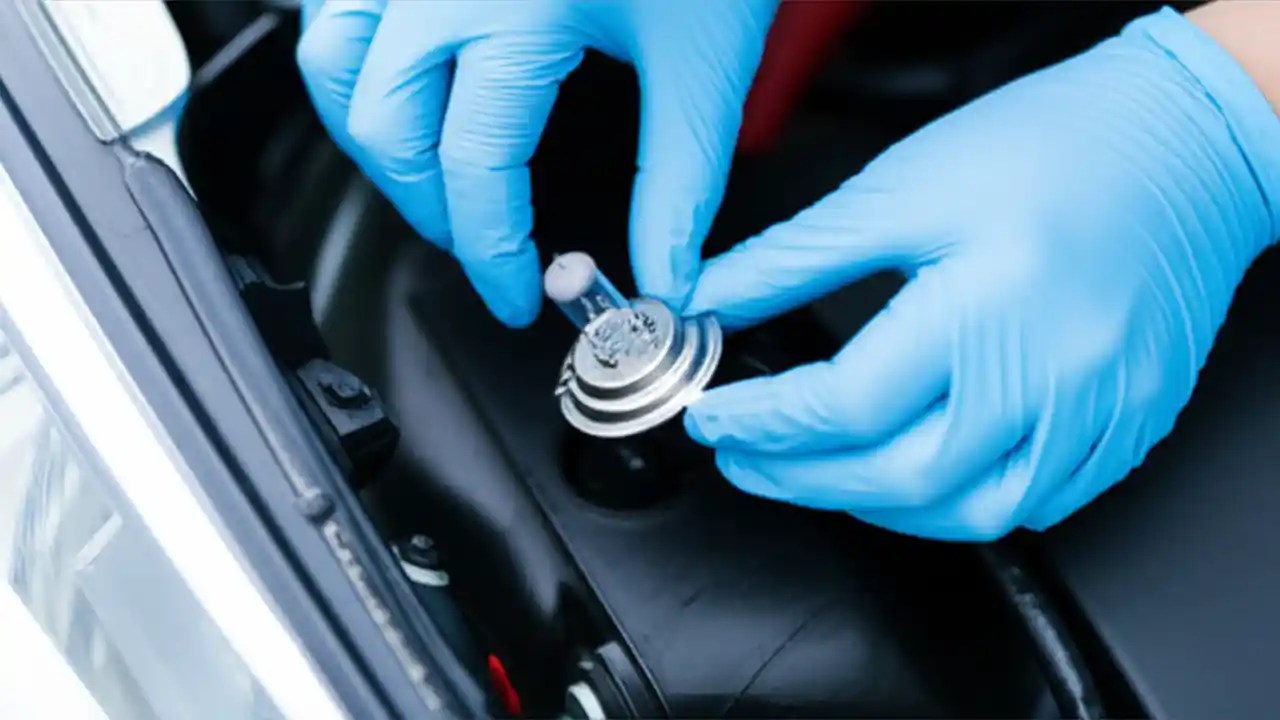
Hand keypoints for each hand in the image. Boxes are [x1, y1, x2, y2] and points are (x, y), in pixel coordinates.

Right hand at [296, 0, 775, 326]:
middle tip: (481, 245)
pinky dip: (352, 70)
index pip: (471, 169)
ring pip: (333, 67)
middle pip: (384, 128)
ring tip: (433, 183)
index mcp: (514, 7)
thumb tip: (666, 274)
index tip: (516, 295)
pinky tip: (399, 92)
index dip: (491, 254)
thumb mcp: (703, 67)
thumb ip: (680, 188)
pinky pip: (332, 12)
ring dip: (375, 144)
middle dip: (429, 210)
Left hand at [683, 9, 1279, 540]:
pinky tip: (923, 476)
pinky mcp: (1130, 424)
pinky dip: (966, 504)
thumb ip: (796, 258)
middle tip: (746, 460)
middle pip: (902, 477)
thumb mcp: (902, 186)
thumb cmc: (1056, 145)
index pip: (846, 403)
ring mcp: (1101, 412)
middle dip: (801, 480)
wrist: (1185, 142)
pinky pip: (1041, 504)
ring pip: (973, 514)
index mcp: (988, 305)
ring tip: (819, 474)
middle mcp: (1053, 374)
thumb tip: (714, 297)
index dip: (764, 422)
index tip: (715, 417)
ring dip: (879, 506)